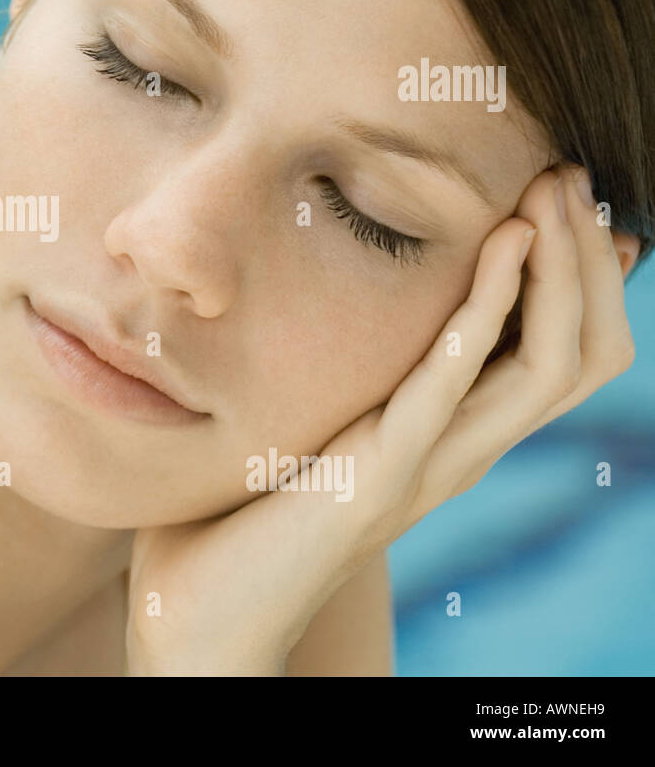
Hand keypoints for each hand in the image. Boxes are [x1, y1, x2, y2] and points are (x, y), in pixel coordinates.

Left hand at [125, 166, 636, 674]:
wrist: (204, 611)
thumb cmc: (248, 511)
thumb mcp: (321, 424)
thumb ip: (353, 377)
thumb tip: (340, 306)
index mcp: (447, 437)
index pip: (556, 355)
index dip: (578, 278)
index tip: (564, 196)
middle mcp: (457, 452)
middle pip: (575, 356)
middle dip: (582, 260)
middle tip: (568, 176)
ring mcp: (426, 468)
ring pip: (541, 371)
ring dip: (552, 275)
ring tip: (545, 198)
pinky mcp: (378, 475)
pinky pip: (448, 393)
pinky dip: (483, 322)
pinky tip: (496, 258)